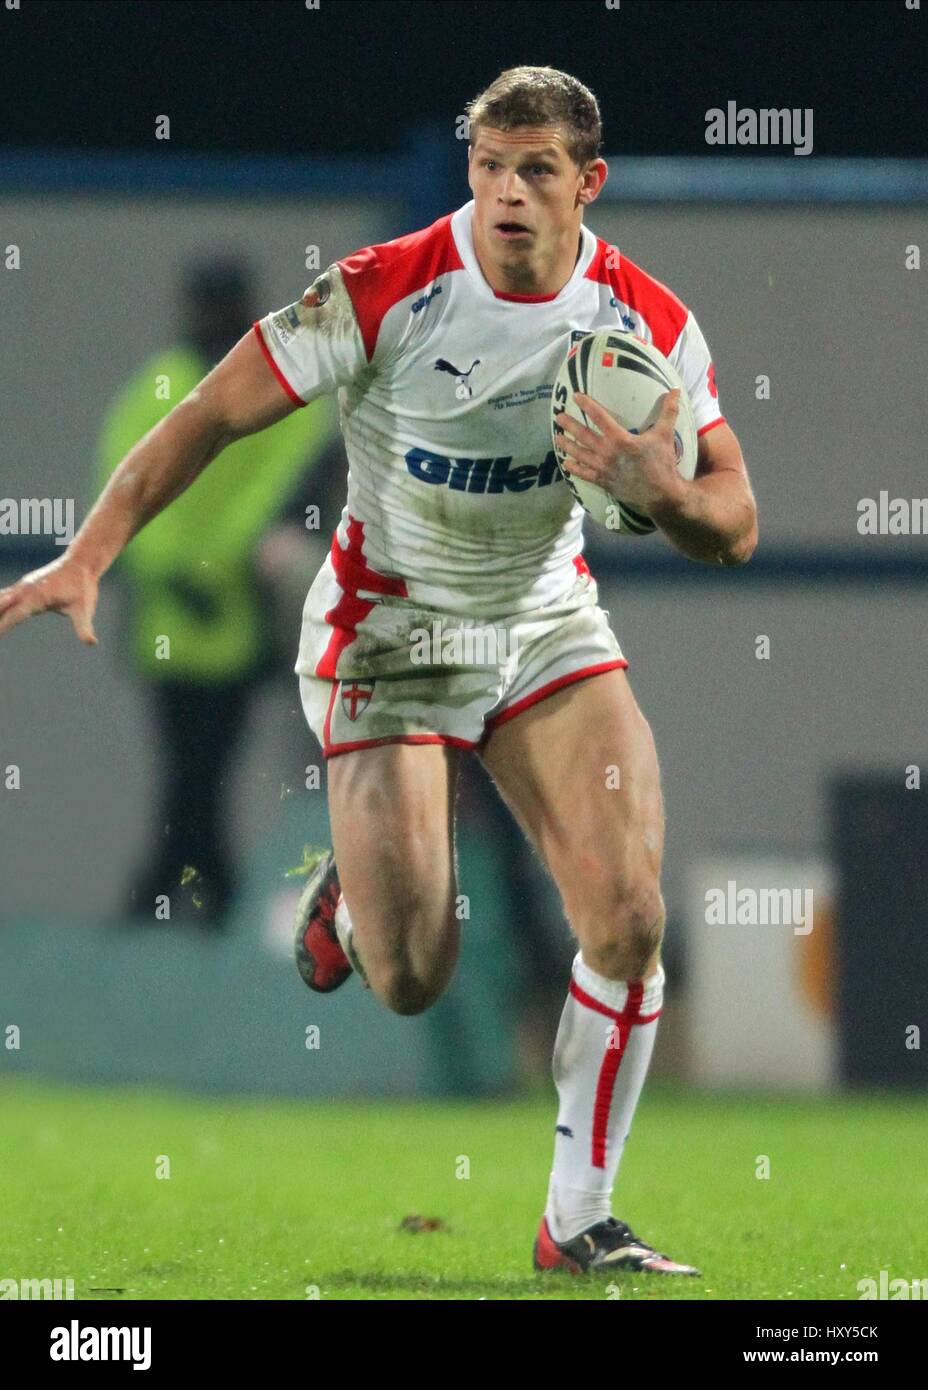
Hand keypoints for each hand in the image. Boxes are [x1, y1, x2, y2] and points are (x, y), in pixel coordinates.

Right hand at [0, 555, 99, 643]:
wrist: (81, 563)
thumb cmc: (83, 587)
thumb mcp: (85, 608)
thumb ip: (84, 627)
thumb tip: (92, 642)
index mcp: (36, 598)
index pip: (13, 616)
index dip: (1, 627)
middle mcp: (24, 591)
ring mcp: (21, 587)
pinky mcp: (22, 587)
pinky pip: (2, 596)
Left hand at [555, 387, 686, 515]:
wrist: (660, 494)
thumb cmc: (662, 463)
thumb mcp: (665, 435)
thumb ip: (668, 411)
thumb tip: (675, 390)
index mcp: (620, 439)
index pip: (599, 417)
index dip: (587, 405)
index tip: (576, 396)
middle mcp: (607, 452)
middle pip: (583, 435)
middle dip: (569, 425)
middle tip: (558, 416)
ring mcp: (603, 468)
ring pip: (580, 454)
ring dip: (567, 445)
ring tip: (556, 437)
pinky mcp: (603, 482)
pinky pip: (584, 474)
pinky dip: (574, 468)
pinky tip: (566, 463)